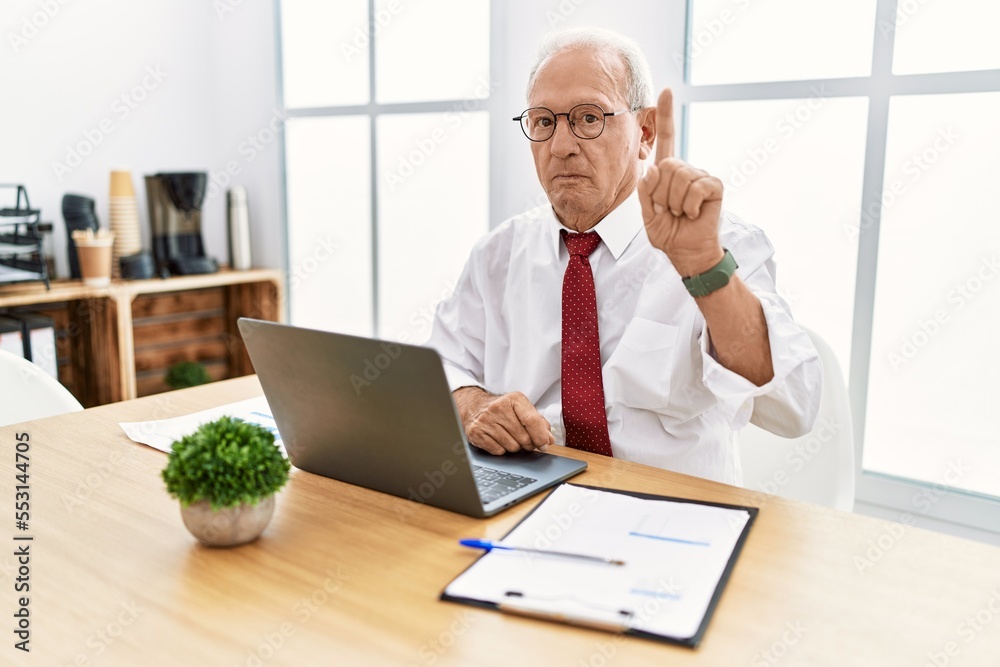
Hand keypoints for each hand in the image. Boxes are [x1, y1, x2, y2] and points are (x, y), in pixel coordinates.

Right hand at [453, 387, 554, 454]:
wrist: (475, 407)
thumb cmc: (503, 410)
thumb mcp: (522, 409)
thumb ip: (538, 422)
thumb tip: (548, 439)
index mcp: (514, 399)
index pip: (532, 420)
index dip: (541, 436)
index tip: (544, 444)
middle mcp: (498, 408)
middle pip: (523, 437)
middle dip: (528, 444)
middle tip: (526, 441)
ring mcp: (485, 420)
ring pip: (512, 446)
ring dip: (515, 447)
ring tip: (510, 437)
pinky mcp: (476, 433)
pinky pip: (498, 451)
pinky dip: (502, 449)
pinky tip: (498, 440)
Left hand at [637, 88, 724, 276]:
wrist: (685, 251)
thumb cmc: (667, 231)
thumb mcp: (646, 213)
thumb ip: (645, 191)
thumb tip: (654, 169)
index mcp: (666, 172)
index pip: (667, 138)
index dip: (666, 115)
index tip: (666, 91)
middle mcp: (684, 169)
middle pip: (666, 165)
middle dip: (661, 194)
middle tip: (668, 209)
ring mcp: (700, 176)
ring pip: (679, 176)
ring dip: (674, 202)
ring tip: (680, 213)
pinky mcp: (714, 185)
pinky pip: (696, 187)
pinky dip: (689, 204)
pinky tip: (692, 213)